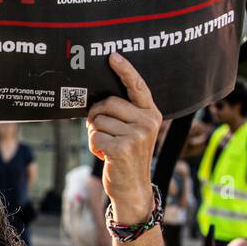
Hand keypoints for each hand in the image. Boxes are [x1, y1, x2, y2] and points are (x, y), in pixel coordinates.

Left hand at [86, 53, 162, 221]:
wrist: (133, 189)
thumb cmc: (128, 157)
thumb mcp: (134, 132)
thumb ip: (124, 114)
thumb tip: (99, 100)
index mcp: (151, 114)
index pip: (137, 87)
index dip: (124, 70)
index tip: (112, 56)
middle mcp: (148, 122)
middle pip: (108, 103)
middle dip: (97, 116)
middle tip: (102, 131)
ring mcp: (136, 135)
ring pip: (98, 121)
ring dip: (95, 134)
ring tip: (108, 146)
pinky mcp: (122, 148)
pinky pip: (95, 137)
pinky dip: (94, 146)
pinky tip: (106, 156)